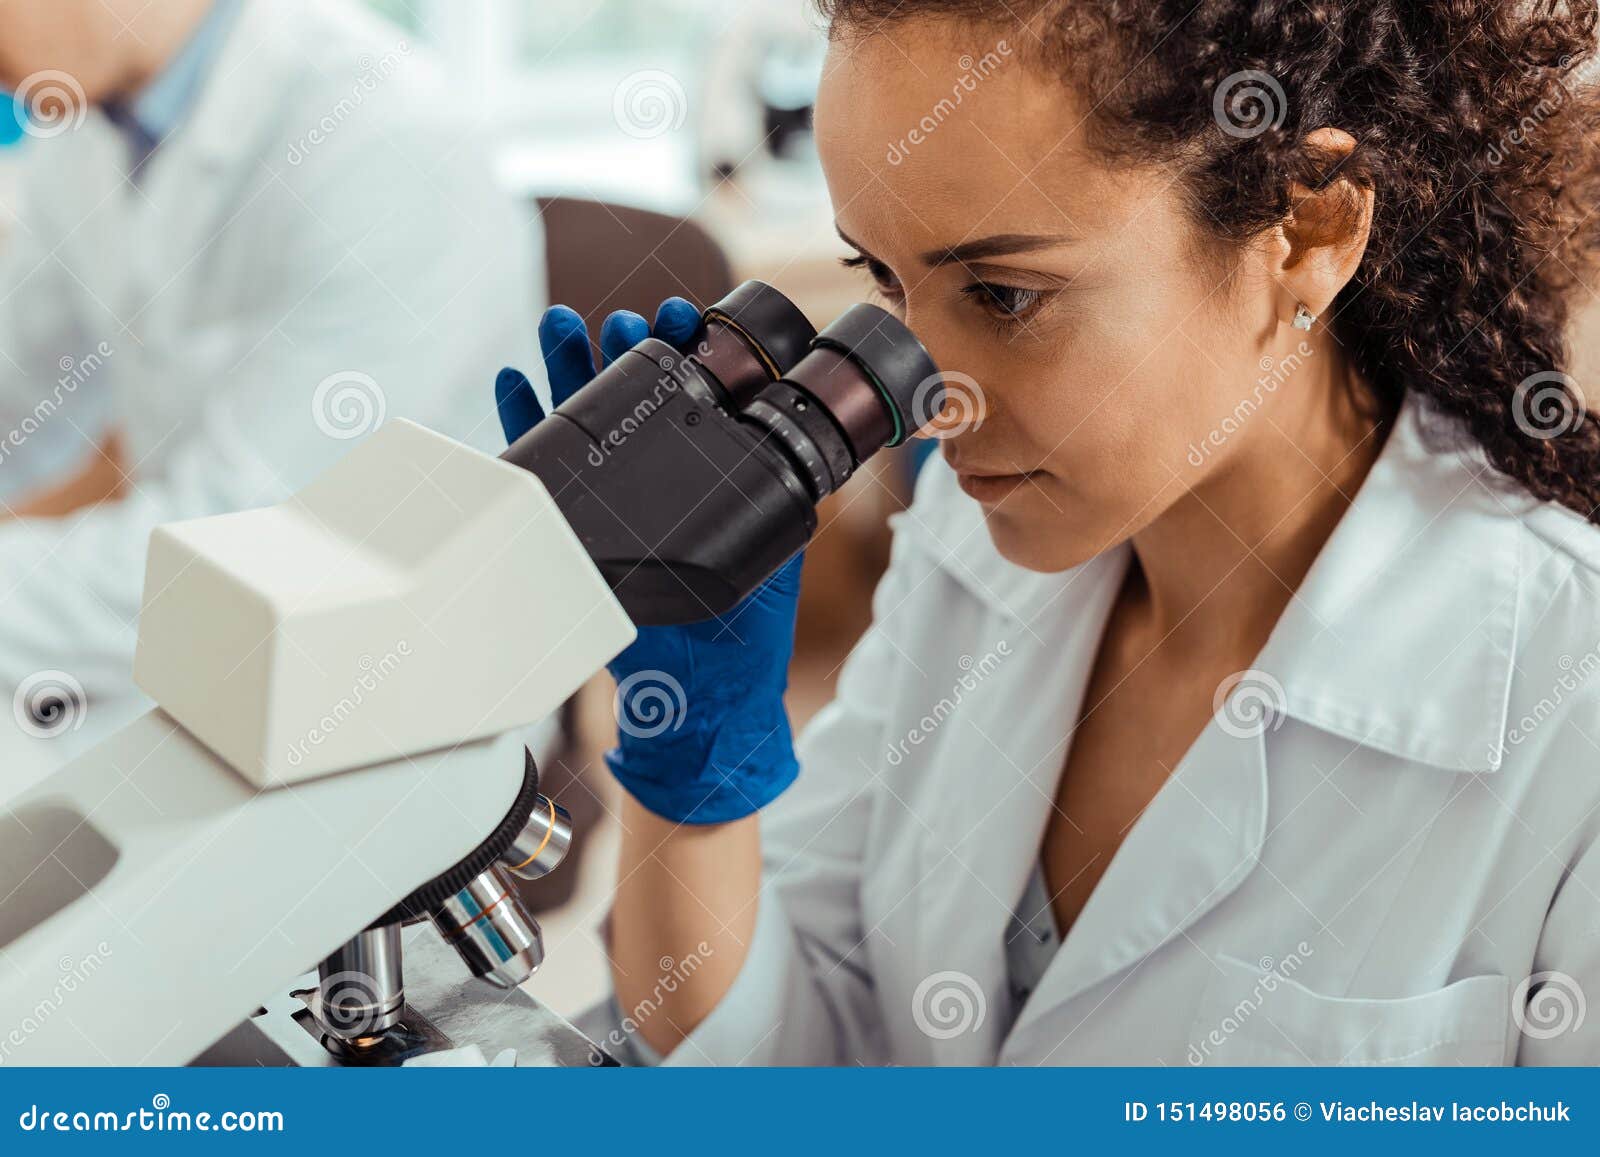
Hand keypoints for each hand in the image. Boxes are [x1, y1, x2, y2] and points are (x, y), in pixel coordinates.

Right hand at [496, 299, 803, 823]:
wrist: (694, 714)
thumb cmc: (740, 650)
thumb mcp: (772, 568)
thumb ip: (779, 514)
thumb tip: (801, 463)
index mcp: (705, 487)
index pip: (692, 401)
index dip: (687, 353)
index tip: (687, 314)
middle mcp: (657, 491)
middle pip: (634, 402)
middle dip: (625, 351)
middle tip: (625, 316)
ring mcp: (611, 511)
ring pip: (583, 425)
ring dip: (569, 373)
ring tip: (562, 325)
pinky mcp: (571, 537)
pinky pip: (539, 475)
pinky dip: (523, 429)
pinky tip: (513, 384)